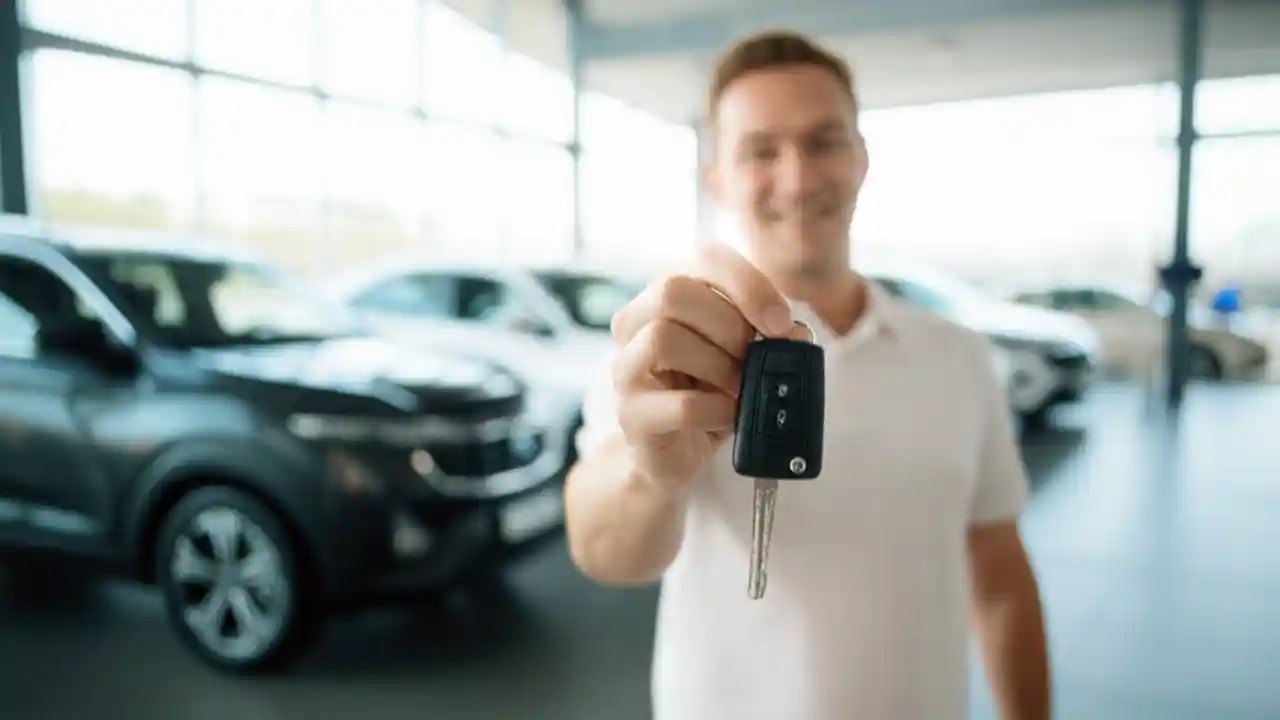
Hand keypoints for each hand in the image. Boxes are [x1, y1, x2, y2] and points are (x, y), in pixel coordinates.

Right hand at [609, 242, 795, 491]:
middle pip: (672, 292)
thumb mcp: (739, 354)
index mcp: (665, 297)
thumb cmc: (708, 394)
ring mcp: (626, 369)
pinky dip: (718, 410)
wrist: (677, 454)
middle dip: (728, 325)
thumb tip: (794, 333)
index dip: (747, 283)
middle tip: (753, 357)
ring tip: (739, 389)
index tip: (781, 322)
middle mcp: (635, 324)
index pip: (702, 258)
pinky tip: (730, 416)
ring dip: (719, 366)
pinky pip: (680, 404)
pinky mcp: (632, 415)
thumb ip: (764, 334)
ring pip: (663, 338)